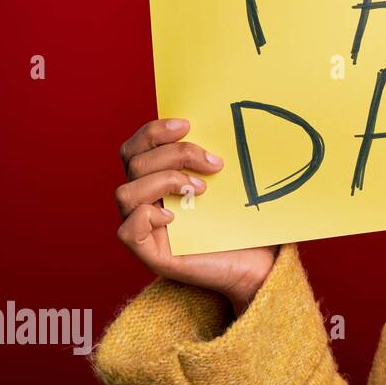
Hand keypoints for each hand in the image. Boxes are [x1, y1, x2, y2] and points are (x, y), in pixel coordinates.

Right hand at [115, 118, 277, 314]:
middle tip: (214, 163)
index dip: (155, 131)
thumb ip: (221, 156)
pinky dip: (147, 216)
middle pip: (133, 163)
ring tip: (202, 190)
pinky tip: (176, 216)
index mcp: (160, 179)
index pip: (138, 147)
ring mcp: (146, 229)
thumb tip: (231, 120)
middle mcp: (147, 202)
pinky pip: (126, 231)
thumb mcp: (235, 183)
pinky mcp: (151, 255)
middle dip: (174, 154)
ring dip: (164, 182)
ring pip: (125, 193)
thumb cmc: (248, 222)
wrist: (260, 264)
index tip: (188, 124)